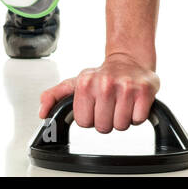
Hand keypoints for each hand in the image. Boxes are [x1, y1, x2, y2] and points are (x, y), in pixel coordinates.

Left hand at [39, 53, 158, 131]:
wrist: (128, 61)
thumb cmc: (100, 76)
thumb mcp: (73, 83)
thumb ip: (53, 96)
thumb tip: (43, 114)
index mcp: (84, 83)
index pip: (84, 122)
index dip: (89, 118)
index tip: (93, 107)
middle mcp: (104, 83)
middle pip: (103, 127)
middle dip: (106, 120)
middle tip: (108, 106)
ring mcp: (126, 87)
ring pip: (121, 126)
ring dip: (122, 119)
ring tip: (120, 104)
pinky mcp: (144, 91)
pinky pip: (138, 120)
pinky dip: (137, 116)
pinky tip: (132, 103)